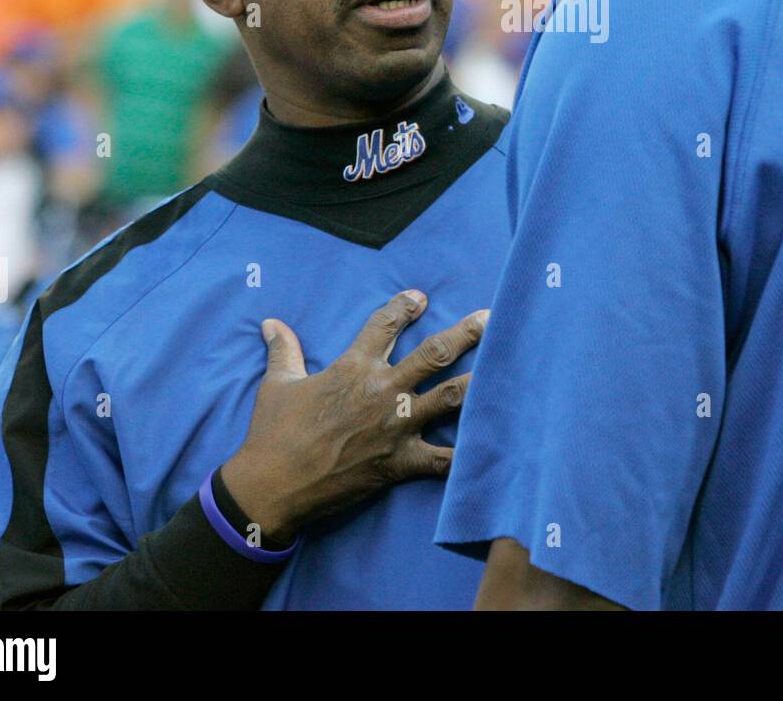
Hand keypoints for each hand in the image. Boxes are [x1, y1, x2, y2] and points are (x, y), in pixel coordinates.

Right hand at [220, 291, 487, 542]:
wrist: (272, 485)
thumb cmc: (273, 433)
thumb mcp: (277, 384)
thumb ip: (283, 349)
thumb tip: (270, 322)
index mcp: (354, 367)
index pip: (385, 324)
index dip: (403, 306)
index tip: (420, 297)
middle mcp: (383, 390)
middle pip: (435, 353)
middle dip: (466, 332)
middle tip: (491, 318)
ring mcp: (395, 426)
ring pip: (450, 397)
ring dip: (480, 381)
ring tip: (511, 369)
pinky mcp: (399, 462)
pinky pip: (442, 459)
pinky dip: (467, 456)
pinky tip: (494, 448)